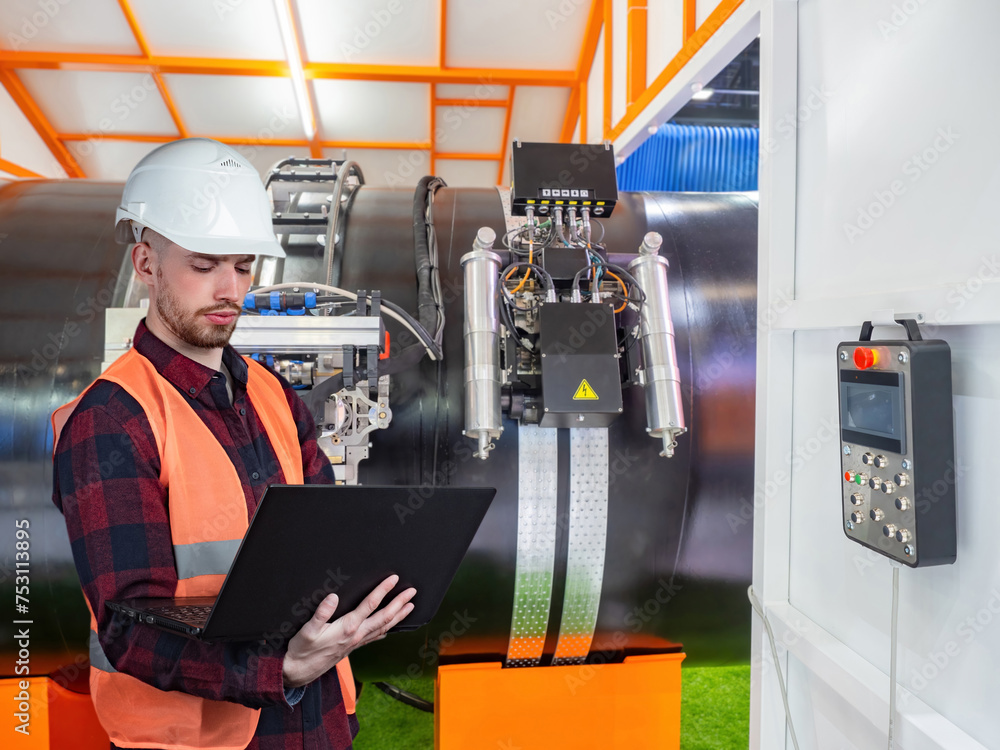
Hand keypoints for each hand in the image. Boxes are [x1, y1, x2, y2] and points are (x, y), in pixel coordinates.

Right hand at [282, 574, 415, 688]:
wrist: (299, 672)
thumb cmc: (302, 650)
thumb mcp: (307, 630)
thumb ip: (321, 613)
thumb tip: (332, 597)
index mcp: (347, 627)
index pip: (370, 605)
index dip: (382, 590)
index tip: (393, 579)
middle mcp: (356, 635)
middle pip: (384, 617)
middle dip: (399, 603)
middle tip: (412, 592)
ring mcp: (356, 642)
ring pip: (383, 627)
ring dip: (398, 616)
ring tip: (410, 606)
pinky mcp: (353, 647)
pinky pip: (375, 637)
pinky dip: (386, 630)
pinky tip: (390, 628)